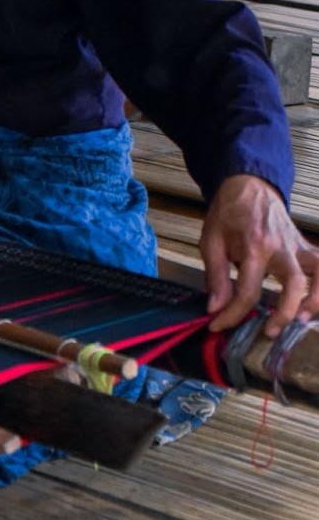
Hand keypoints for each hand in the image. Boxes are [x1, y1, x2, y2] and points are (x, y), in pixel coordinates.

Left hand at [200, 174, 318, 336]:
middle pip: (293, 284)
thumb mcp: (211, 241)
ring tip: (303, 321)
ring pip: (318, 274)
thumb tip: (215, 308)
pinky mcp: (306, 247)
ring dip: (316, 300)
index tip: (218, 325)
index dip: (232, 314)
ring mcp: (298, 247)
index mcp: (253, 246)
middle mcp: (281, 248)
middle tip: (269, 332)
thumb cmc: (228, 215)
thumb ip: (216, 276)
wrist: (248, 187)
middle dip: (284, 313)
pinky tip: (314, 303)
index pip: (247, 290)